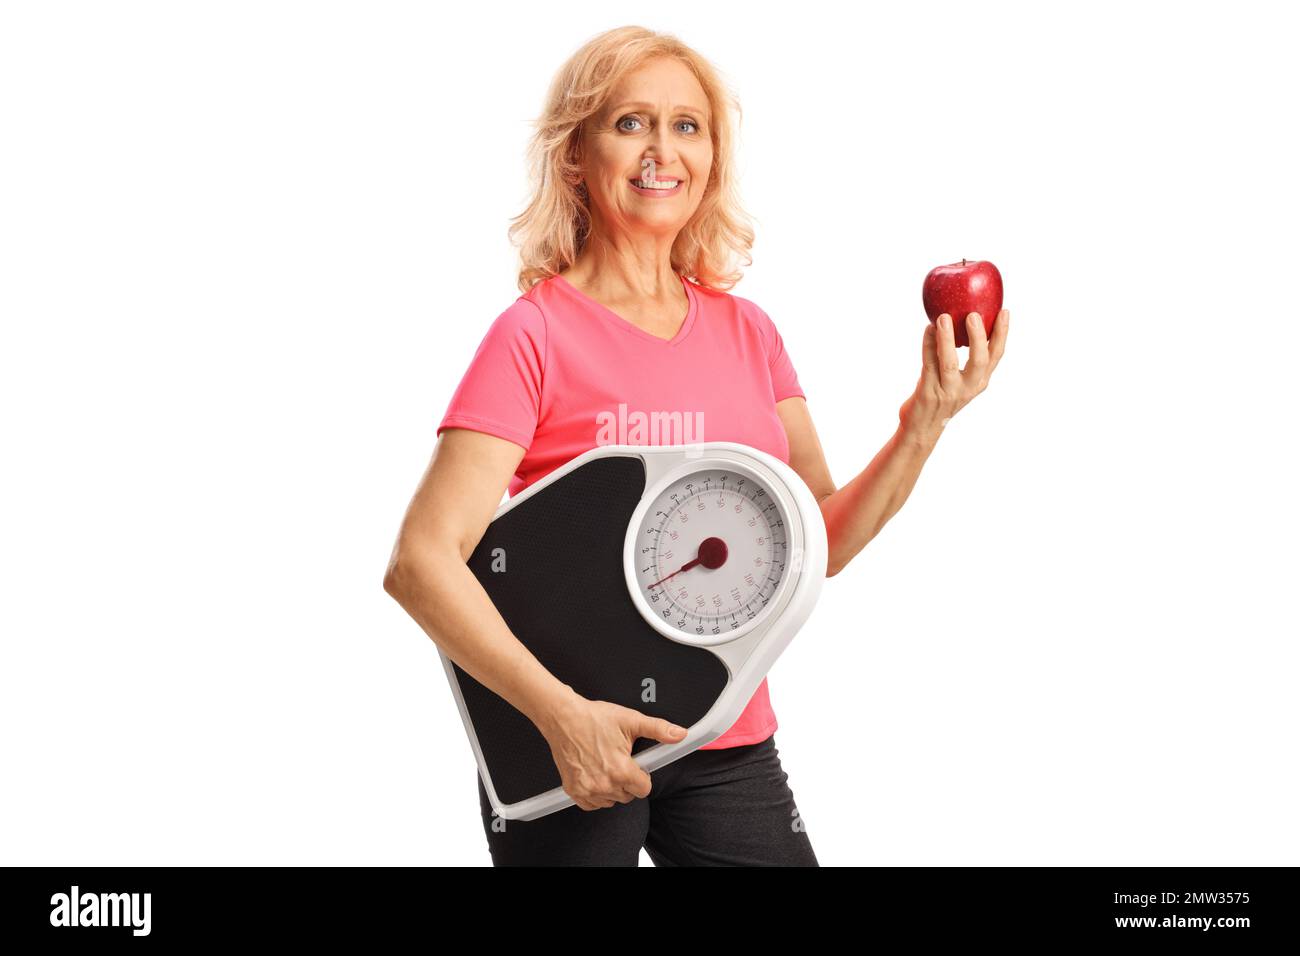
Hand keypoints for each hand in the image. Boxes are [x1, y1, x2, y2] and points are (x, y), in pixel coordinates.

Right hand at [538, 689, 687, 810]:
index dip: (643, 776)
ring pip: (611, 801)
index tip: (636, 766)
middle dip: (627, 781)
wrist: (563, 717)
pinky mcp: (573, 790)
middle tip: (618, 761)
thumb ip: (658, 729)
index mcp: (621, 770)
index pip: (644, 789)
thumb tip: (679, 733)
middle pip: (628, 796)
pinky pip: (592, 804)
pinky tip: (595, 775)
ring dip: (612, 788)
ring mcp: (587, 789)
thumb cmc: (592, 718)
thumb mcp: (630, 720)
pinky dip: (596, 794)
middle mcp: (604, 784)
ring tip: (605, 765)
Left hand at [899, 309, 1009, 443]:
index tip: (1005, 312)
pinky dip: (928, 345)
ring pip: (950, 363)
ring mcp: (947, 392)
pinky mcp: (928, 393)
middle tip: (974, 315)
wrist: (921, 429)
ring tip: (943, 318)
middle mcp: (967, 388)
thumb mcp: (957, 382)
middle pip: (979, 361)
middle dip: (978, 337)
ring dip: (947, 339)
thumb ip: (961, 361)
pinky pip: (928, 364)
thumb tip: (958, 320)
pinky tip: (927, 329)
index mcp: (979, 382)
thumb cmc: (939, 398)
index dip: (1002, 334)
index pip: (996, 356)